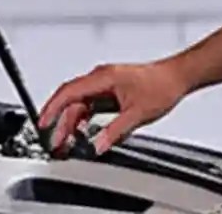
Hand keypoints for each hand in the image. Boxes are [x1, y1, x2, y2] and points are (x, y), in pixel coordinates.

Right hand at [38, 59, 190, 154]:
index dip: (53, 108)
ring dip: (72, 121)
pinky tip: (83, 132)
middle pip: (72, 100)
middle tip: (55, 141)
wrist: (178, 77)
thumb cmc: (162, 85)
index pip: (69, 92)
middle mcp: (102, 78)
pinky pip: (91, 104)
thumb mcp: (137, 113)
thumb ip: (115, 131)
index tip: (43, 123)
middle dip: (61, 121)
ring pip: (80, 103)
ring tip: (66, 141)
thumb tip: (98, 144)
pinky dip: (84, 118)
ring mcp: (106, 84)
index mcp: (104, 77)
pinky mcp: (112, 91)